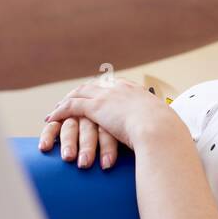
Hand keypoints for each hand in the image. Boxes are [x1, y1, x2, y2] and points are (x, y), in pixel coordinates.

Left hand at [42, 78, 181, 159]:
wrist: (159, 129)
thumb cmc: (165, 132)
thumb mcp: (163, 123)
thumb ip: (159, 124)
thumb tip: (166, 132)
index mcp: (136, 91)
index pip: (113, 85)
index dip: (101, 90)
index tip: (96, 94)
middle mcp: (119, 88)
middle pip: (93, 86)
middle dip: (80, 92)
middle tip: (70, 98)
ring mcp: (106, 96)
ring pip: (79, 94)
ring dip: (66, 101)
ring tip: (57, 109)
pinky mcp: (95, 107)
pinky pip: (71, 106)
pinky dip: (60, 112)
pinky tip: (52, 118)